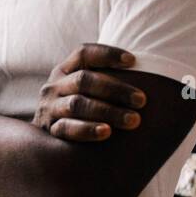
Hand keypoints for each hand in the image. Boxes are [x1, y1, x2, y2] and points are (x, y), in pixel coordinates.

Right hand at [32, 43, 147, 141]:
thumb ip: (105, 79)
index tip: (133, 61)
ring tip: (133, 120)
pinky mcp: (49, 129)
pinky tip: (107, 132)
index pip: (84, 53)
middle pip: (84, 80)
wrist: (45, 143)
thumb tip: (150, 76)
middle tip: (141, 100)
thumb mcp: (84, 89)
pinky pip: (68, 128)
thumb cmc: (80, 109)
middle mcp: (54, 85)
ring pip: (78, 104)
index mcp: (65, 69)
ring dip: (108, 111)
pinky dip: (87, 129)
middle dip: (115, 89)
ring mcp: (49, 107)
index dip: (107, 54)